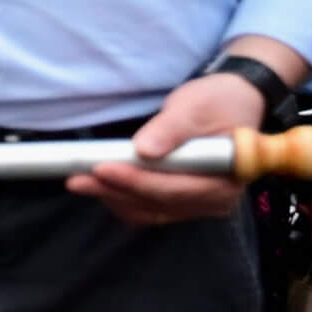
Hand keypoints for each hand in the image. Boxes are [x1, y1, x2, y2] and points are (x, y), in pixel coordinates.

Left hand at [66, 71, 267, 224]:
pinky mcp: (186, 201)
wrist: (235, 102)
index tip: (101, 168)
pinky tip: (102, 188)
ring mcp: (200, 204)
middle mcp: (215, 200)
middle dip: (115, 190)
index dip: (134, 181)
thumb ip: (172, 129)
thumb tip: (144, 150)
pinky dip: (125, 200)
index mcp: (224, 178)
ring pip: (150, 210)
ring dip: (114, 197)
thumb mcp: (196, 106)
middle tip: (75, 178)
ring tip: (81, 182)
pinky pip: (151, 209)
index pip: (172, 188)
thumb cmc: (218, 101)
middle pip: (157, 203)